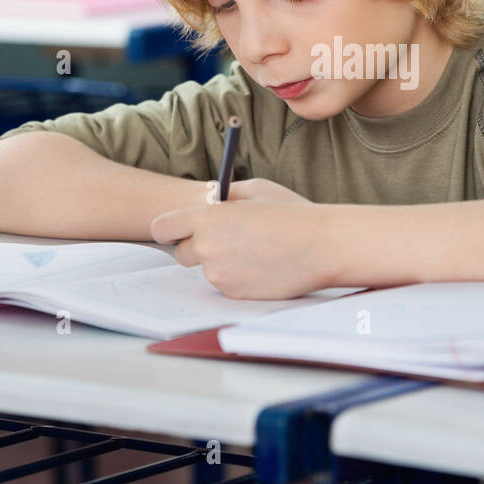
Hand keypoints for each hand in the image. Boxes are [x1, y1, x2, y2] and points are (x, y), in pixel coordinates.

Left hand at [150, 183, 328, 299]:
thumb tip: (210, 200)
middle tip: (227, 240)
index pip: (161, 228)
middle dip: (198, 248)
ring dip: (222, 263)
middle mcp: (207, 248)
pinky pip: (226, 285)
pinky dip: (238, 278)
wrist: (322, 246)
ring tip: (255, 251)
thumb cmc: (292, 213)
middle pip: (181, 254)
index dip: (171, 229)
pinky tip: (263, 265)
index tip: (183, 229)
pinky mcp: (234, 294)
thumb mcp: (257, 189)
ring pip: (207, 270)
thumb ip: (225, 196)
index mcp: (208, 218)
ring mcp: (219, 274)